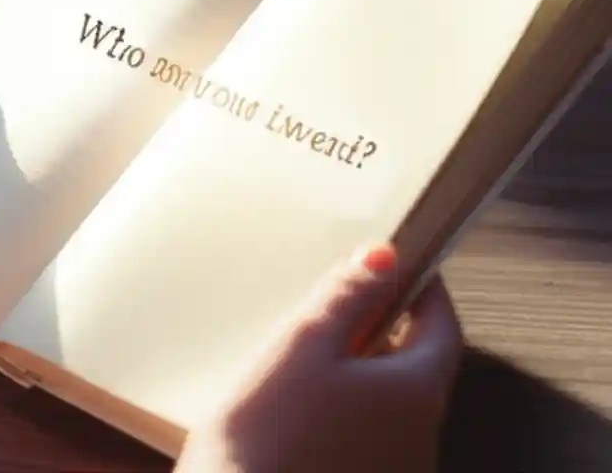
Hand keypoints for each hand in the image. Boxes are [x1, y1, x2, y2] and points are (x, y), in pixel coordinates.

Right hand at [177, 245, 462, 472]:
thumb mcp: (300, 346)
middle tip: (342, 307)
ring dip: (362, 376)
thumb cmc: (265, 433)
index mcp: (416, 393)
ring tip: (306, 363)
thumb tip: (385, 257)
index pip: (443, 327)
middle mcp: (422, 438)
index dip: (425, 290)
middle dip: (385, 332)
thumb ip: (347, 296)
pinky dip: (345, 414)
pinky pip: (367, 439)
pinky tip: (298, 413)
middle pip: (417, 368)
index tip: (403, 265)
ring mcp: (396, 469)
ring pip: (390, 406)